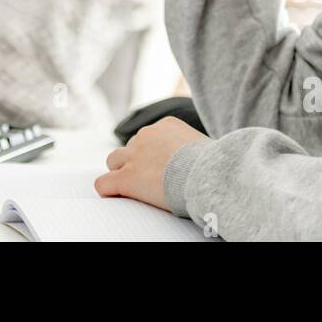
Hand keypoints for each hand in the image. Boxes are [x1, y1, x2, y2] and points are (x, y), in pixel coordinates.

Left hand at [93, 117, 209, 211]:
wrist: (209, 175)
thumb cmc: (217, 165)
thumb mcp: (206, 146)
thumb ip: (195, 148)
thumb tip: (205, 160)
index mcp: (166, 125)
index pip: (149, 136)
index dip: (152, 153)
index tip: (162, 166)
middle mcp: (147, 135)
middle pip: (130, 147)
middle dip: (135, 161)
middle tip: (148, 178)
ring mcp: (134, 156)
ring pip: (113, 161)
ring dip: (120, 172)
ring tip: (131, 188)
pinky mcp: (127, 178)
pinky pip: (104, 183)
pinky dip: (108, 190)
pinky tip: (114, 196)